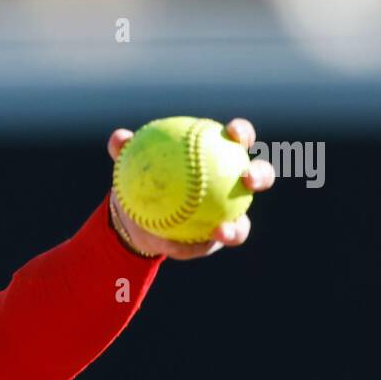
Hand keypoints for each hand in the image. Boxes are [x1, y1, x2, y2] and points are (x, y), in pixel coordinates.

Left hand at [106, 117, 275, 259]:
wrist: (136, 219)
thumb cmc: (141, 181)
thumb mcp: (131, 166)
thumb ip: (126, 151)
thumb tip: (119, 138)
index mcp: (217, 159)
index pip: (237, 141)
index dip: (242, 133)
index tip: (234, 131)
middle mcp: (230, 187)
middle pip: (257, 178)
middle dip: (261, 175)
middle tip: (248, 177)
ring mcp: (227, 217)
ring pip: (242, 224)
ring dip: (238, 229)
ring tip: (224, 230)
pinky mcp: (213, 242)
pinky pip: (209, 248)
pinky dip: (197, 248)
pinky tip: (188, 248)